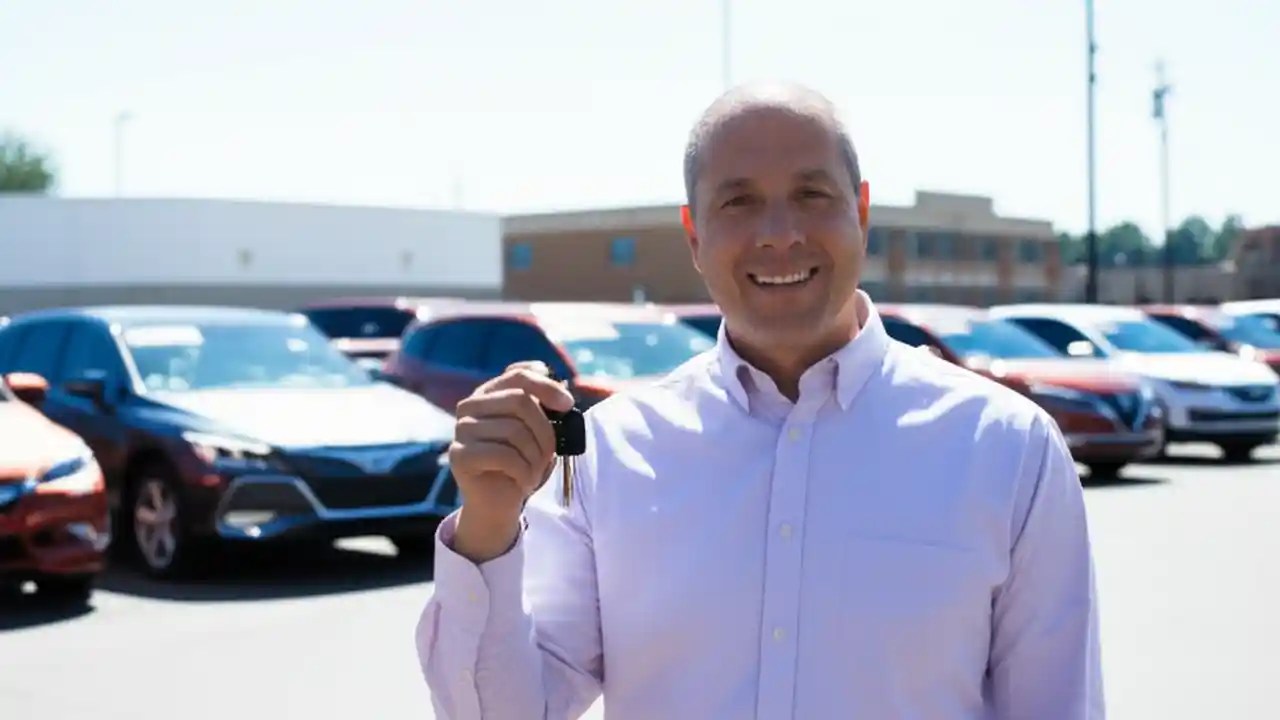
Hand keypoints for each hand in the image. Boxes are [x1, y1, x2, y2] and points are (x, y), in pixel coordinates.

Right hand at [448, 361, 575, 562]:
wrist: (497, 502)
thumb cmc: (520, 461)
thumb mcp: (536, 430)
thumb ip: (545, 406)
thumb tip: (564, 389)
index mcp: (489, 392)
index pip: (519, 375)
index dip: (547, 386)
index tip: (568, 405)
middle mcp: (470, 405)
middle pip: (520, 401)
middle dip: (545, 431)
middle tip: (551, 454)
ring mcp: (461, 429)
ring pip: (515, 430)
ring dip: (536, 456)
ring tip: (535, 471)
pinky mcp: (459, 455)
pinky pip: (503, 455)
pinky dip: (524, 471)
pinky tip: (524, 481)